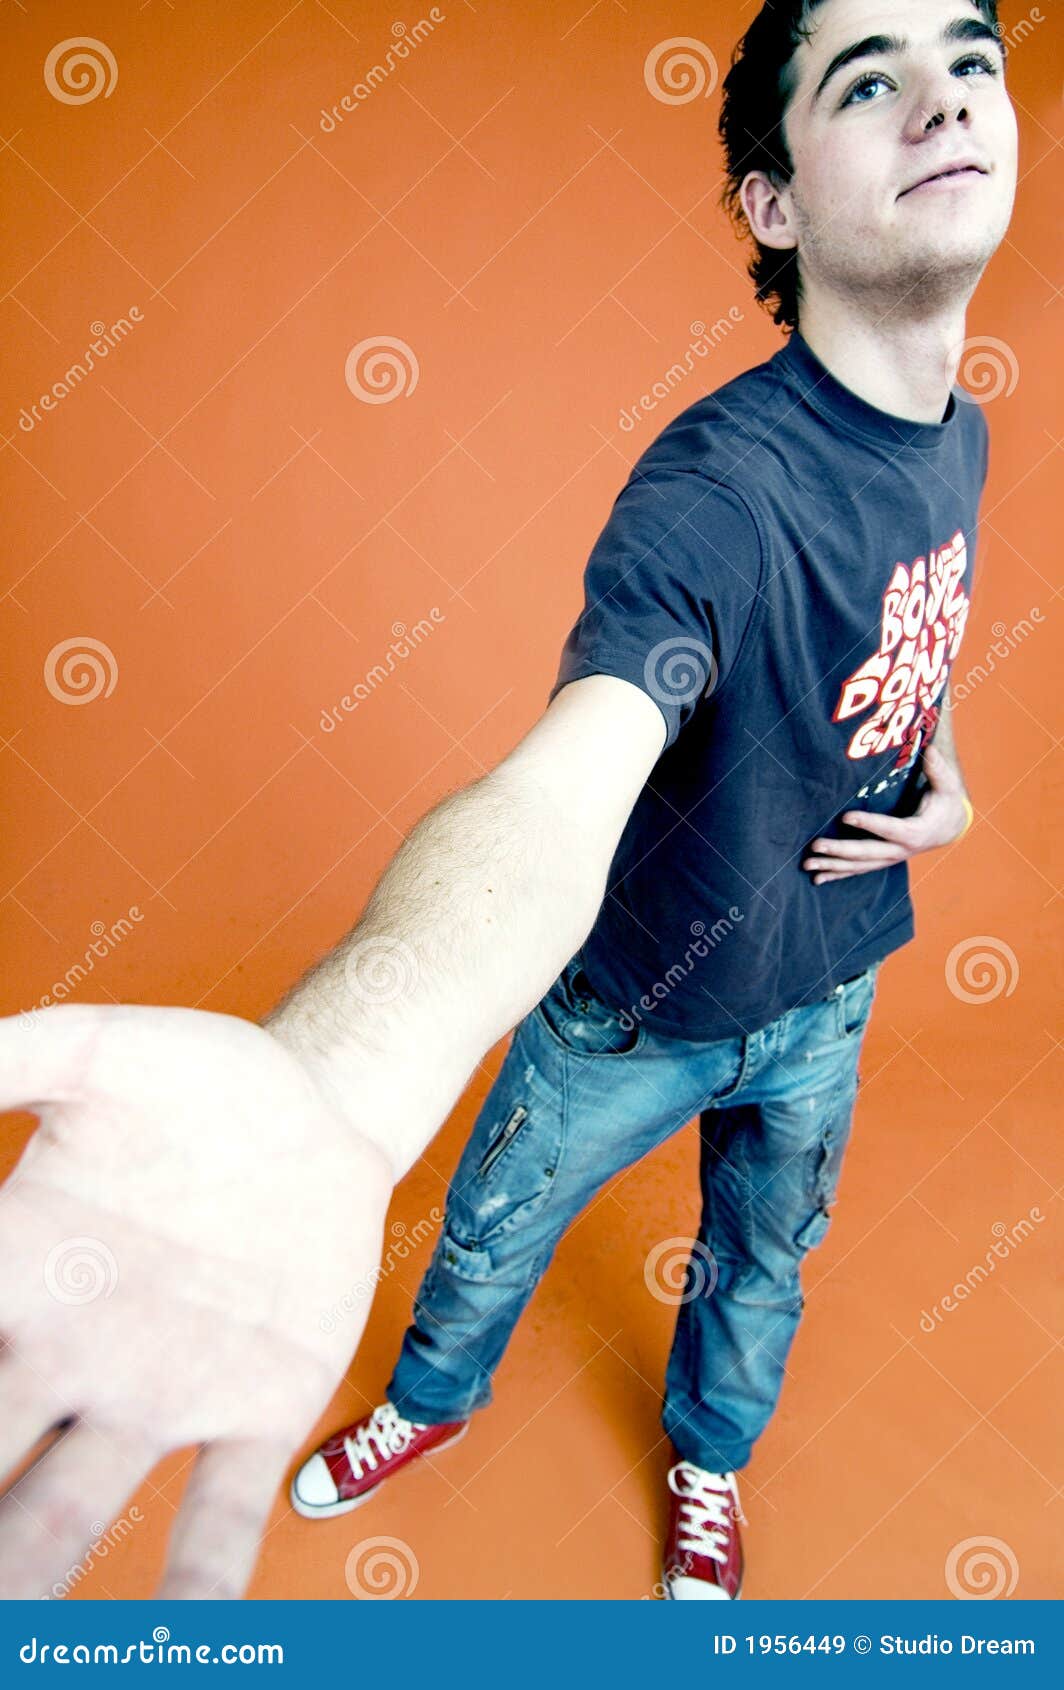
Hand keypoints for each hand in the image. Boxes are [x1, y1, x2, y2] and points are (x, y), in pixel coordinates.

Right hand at [0, 1003, 394, 1598]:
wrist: (324, 1112)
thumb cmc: (202, 1081)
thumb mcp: (104, 1049)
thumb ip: (14, 1059)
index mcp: (13, 1267)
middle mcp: (65, 1354)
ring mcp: (156, 1395)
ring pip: (65, 1515)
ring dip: (29, 1576)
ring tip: (14, 1635)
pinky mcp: (256, 1412)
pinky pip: (218, 1519)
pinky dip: (199, 1592)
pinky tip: (184, 1645)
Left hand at [802, 742, 970, 884]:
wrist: (949, 828)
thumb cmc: (945, 802)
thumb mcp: (946, 785)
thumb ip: (937, 769)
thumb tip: (931, 748)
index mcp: (916, 832)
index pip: (890, 829)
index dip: (869, 824)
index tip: (845, 817)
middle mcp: (901, 851)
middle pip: (867, 853)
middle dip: (840, 850)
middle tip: (816, 845)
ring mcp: (890, 858)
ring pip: (859, 866)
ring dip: (832, 866)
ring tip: (807, 864)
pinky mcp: (882, 860)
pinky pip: (858, 870)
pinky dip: (837, 874)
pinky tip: (817, 879)